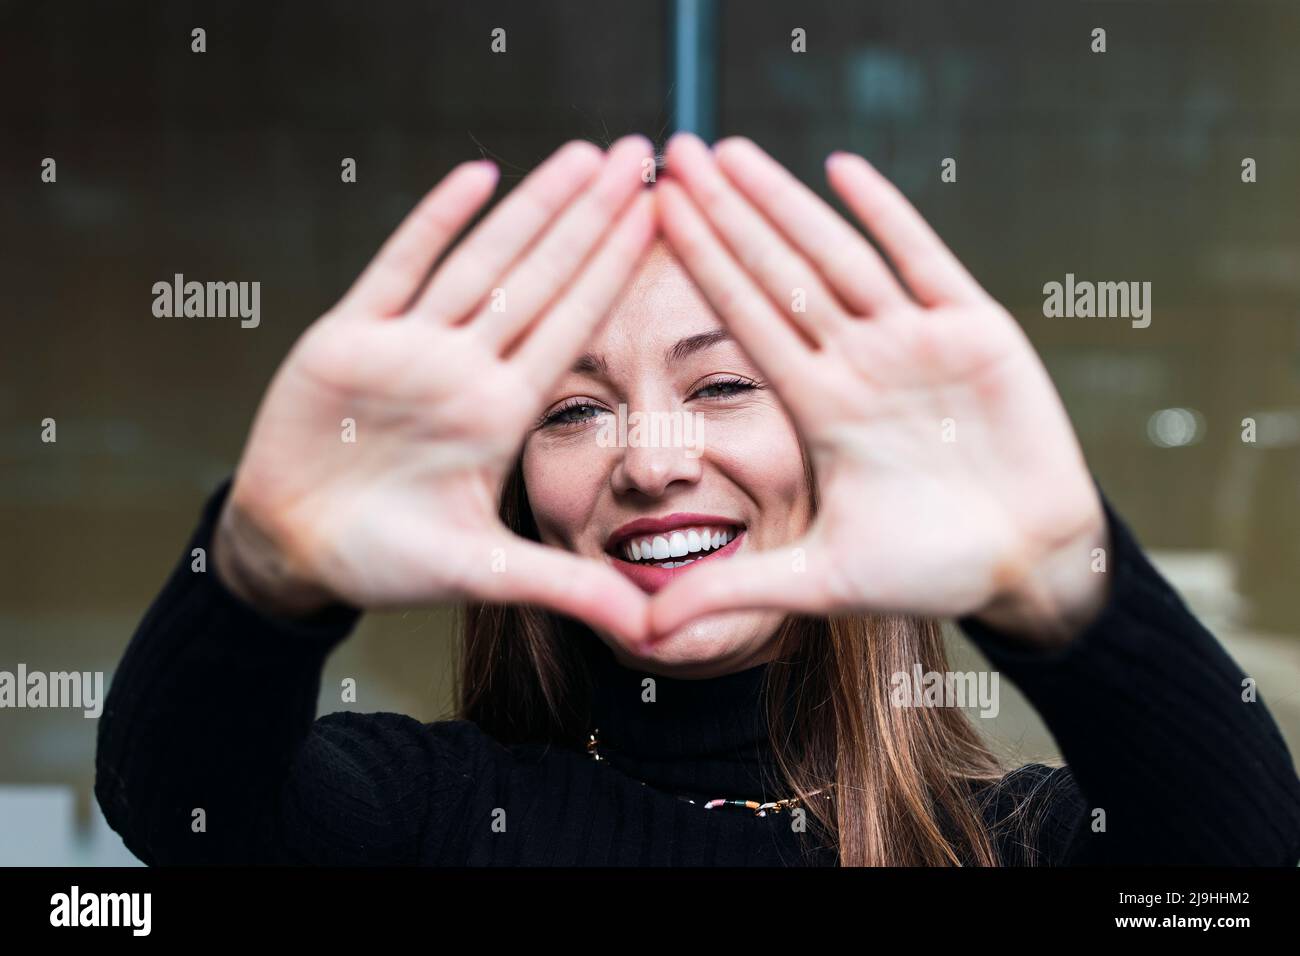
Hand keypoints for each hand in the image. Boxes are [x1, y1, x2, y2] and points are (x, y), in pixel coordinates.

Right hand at [214, 137, 656, 647]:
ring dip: (531, 207)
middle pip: (541, 278)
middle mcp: (465, 367)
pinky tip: (478, 175)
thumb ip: (566, 588)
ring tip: (584, 155)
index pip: (574, 327)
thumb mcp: (484, 573)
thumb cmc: (387, 561)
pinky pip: (398, 265)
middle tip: (644, 157)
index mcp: (501, 412)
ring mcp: (410, 346)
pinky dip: (435, 221)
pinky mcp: (348, 336)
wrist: (293, 549)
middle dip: (591, 219)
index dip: (617, 272)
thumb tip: (653, 633)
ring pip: (483, 260)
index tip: (665, 221)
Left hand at [648, 134, 1108, 646]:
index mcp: (818, 407)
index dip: (700, 269)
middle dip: (726, 216)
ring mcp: (912, 341)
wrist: (1026, 562)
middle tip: (671, 153)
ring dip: (786, 203)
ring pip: (837, 256)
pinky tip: (842, 169)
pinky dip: (886, 214)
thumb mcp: (822, 579)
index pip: (745, 323)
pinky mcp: (974, 330)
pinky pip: (923, 260)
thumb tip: (641, 635)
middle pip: (777, 274)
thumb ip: (734, 592)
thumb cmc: (929, 570)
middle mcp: (855, 362)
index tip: (651, 219)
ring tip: (730, 150)